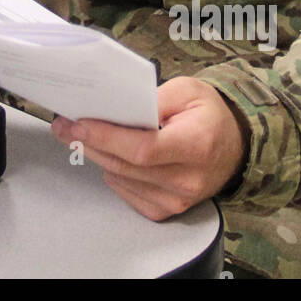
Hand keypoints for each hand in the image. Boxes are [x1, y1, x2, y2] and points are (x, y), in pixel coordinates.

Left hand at [50, 77, 247, 220]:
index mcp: (195, 145)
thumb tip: (116, 106)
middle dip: (89, 143)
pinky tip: (111, 156)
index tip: (78, 124)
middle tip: (65, 126)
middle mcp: (188, 179)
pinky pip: (127, 193)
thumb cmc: (210, 115)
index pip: (142, 148)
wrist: (235, 147)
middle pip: (125, 166)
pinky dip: (114, 173)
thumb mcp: (187, 90)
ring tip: (82, 136)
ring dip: (97, 156)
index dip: (106, 137)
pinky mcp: (168, 210)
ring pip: (121, 179)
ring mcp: (178, 199)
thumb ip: (152, 97)